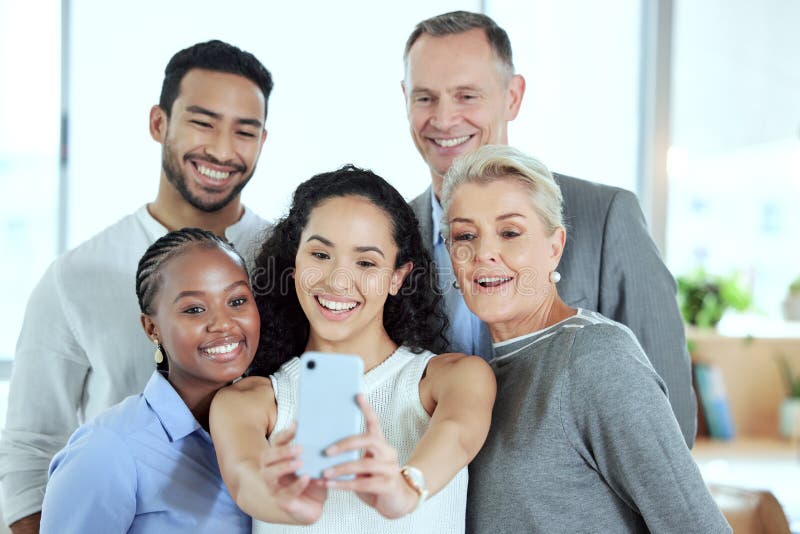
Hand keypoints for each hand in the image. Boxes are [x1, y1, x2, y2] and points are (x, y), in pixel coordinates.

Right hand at [262, 421, 326, 523]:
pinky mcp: (282, 502)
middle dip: (282, 451)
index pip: (276, 442)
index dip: (285, 433)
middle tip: (299, 448)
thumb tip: (323, 431)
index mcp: (278, 459)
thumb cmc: (312, 482)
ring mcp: (274, 488)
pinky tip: (307, 478)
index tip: (296, 425)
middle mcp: (271, 472)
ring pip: (269, 475)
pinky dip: (296, 485)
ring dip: (283, 466)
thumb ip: (313, 451)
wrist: (314, 506)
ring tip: (300, 462)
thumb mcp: (313, 464)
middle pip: (267, 457)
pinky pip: (286, 493)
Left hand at [321, 394, 418, 518]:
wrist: (398, 502)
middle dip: (345, 444)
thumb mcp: (364, 466)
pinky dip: (343, 484)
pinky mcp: (388, 486)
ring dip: (341, 468)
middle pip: (368, 440)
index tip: (357, 395)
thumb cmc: (376, 481)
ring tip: (324, 472)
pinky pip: (362, 484)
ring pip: (363, 464)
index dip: (367, 409)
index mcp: (381, 445)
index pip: (375, 423)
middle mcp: (388, 453)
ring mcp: (390, 469)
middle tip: (326, 451)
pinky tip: (330, 485)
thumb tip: (324, 449)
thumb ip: (352, 457)